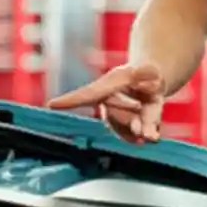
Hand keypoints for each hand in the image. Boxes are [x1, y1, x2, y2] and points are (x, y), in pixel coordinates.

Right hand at [47, 63, 166, 144]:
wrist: (153, 85)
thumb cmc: (144, 74)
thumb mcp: (148, 69)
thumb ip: (148, 75)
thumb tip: (154, 84)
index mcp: (106, 86)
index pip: (86, 95)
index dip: (69, 101)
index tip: (51, 106)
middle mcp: (108, 105)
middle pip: (112, 114)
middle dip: (128, 111)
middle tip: (140, 103)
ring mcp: (118, 119)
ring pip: (124, 129)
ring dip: (137, 129)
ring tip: (148, 128)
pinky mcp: (131, 129)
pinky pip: (134, 138)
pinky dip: (145, 138)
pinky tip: (153, 138)